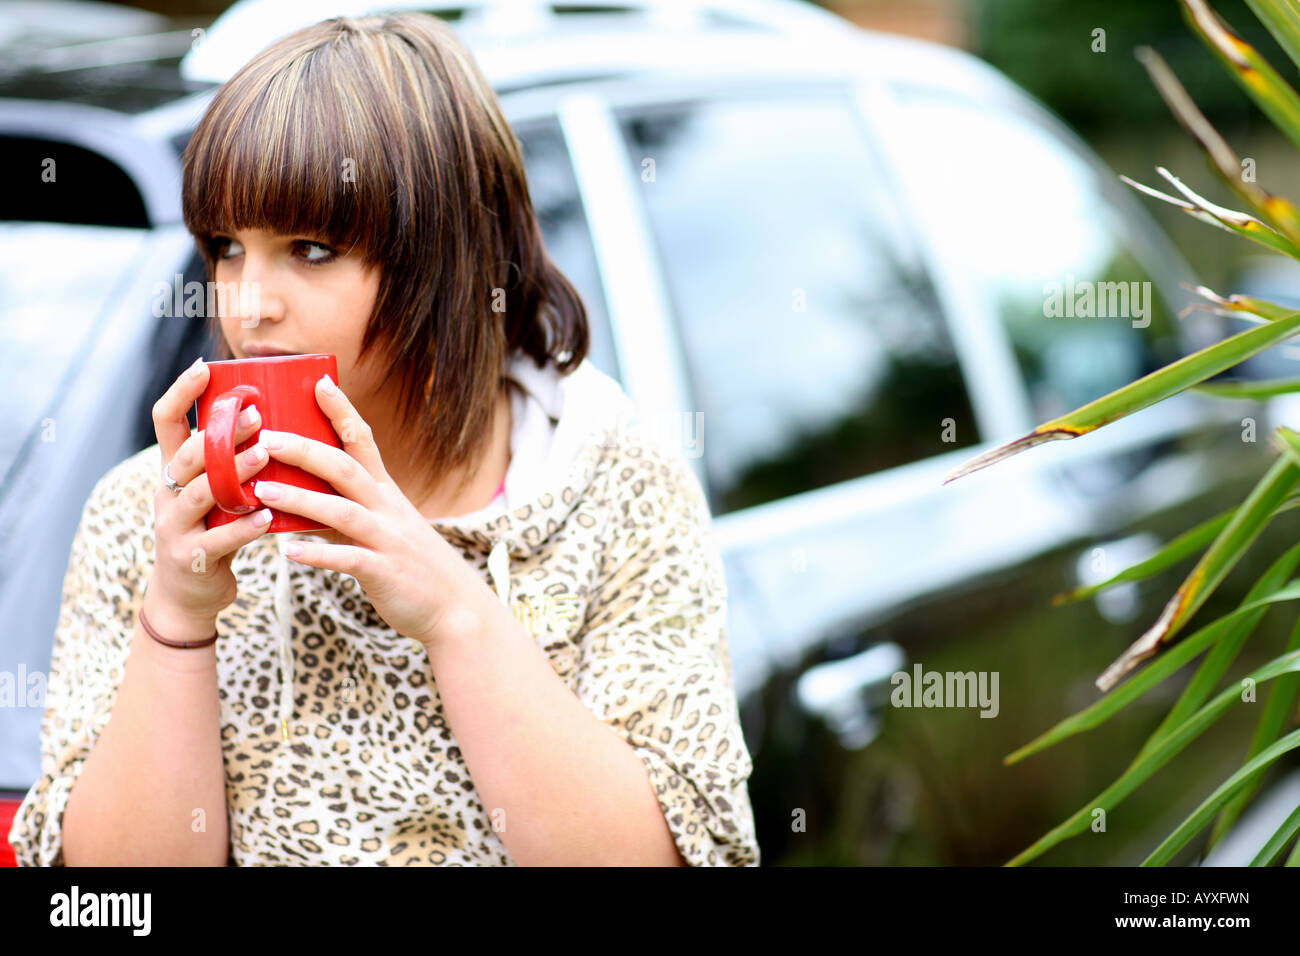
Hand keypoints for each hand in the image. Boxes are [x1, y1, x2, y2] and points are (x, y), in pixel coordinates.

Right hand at [150, 358, 273, 636]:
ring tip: (264, 457)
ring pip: (200, 494)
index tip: (205, 366)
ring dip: (234, 473)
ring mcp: (174, 527)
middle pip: (186, 455)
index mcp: (172, 472)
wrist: (188, 596)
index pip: (165, 422)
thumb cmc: (211, 532)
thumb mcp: (213, 494)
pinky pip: (218, 539)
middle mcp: (166, 494)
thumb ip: (230, 464)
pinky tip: (268, 518)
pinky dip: (244, 527)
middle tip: (257, 415)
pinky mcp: (191, 558)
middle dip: (219, 434)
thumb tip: (272, 418)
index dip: (180, 392)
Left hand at [251, 374, 483, 647]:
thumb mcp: (386, 527)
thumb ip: (345, 510)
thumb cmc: (413, 565)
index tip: (318, 381)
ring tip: (262, 491)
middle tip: (265, 438)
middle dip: (305, 450)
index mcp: (387, 492)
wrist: (454, 608)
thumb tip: (299, 499)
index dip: (342, 410)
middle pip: (345, 468)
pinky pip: (348, 560)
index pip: (364, 440)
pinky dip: (319, 555)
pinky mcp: (384, 571)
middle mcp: (388, 508)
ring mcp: (387, 539)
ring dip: (301, 500)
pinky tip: (289, 553)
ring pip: (341, 511)